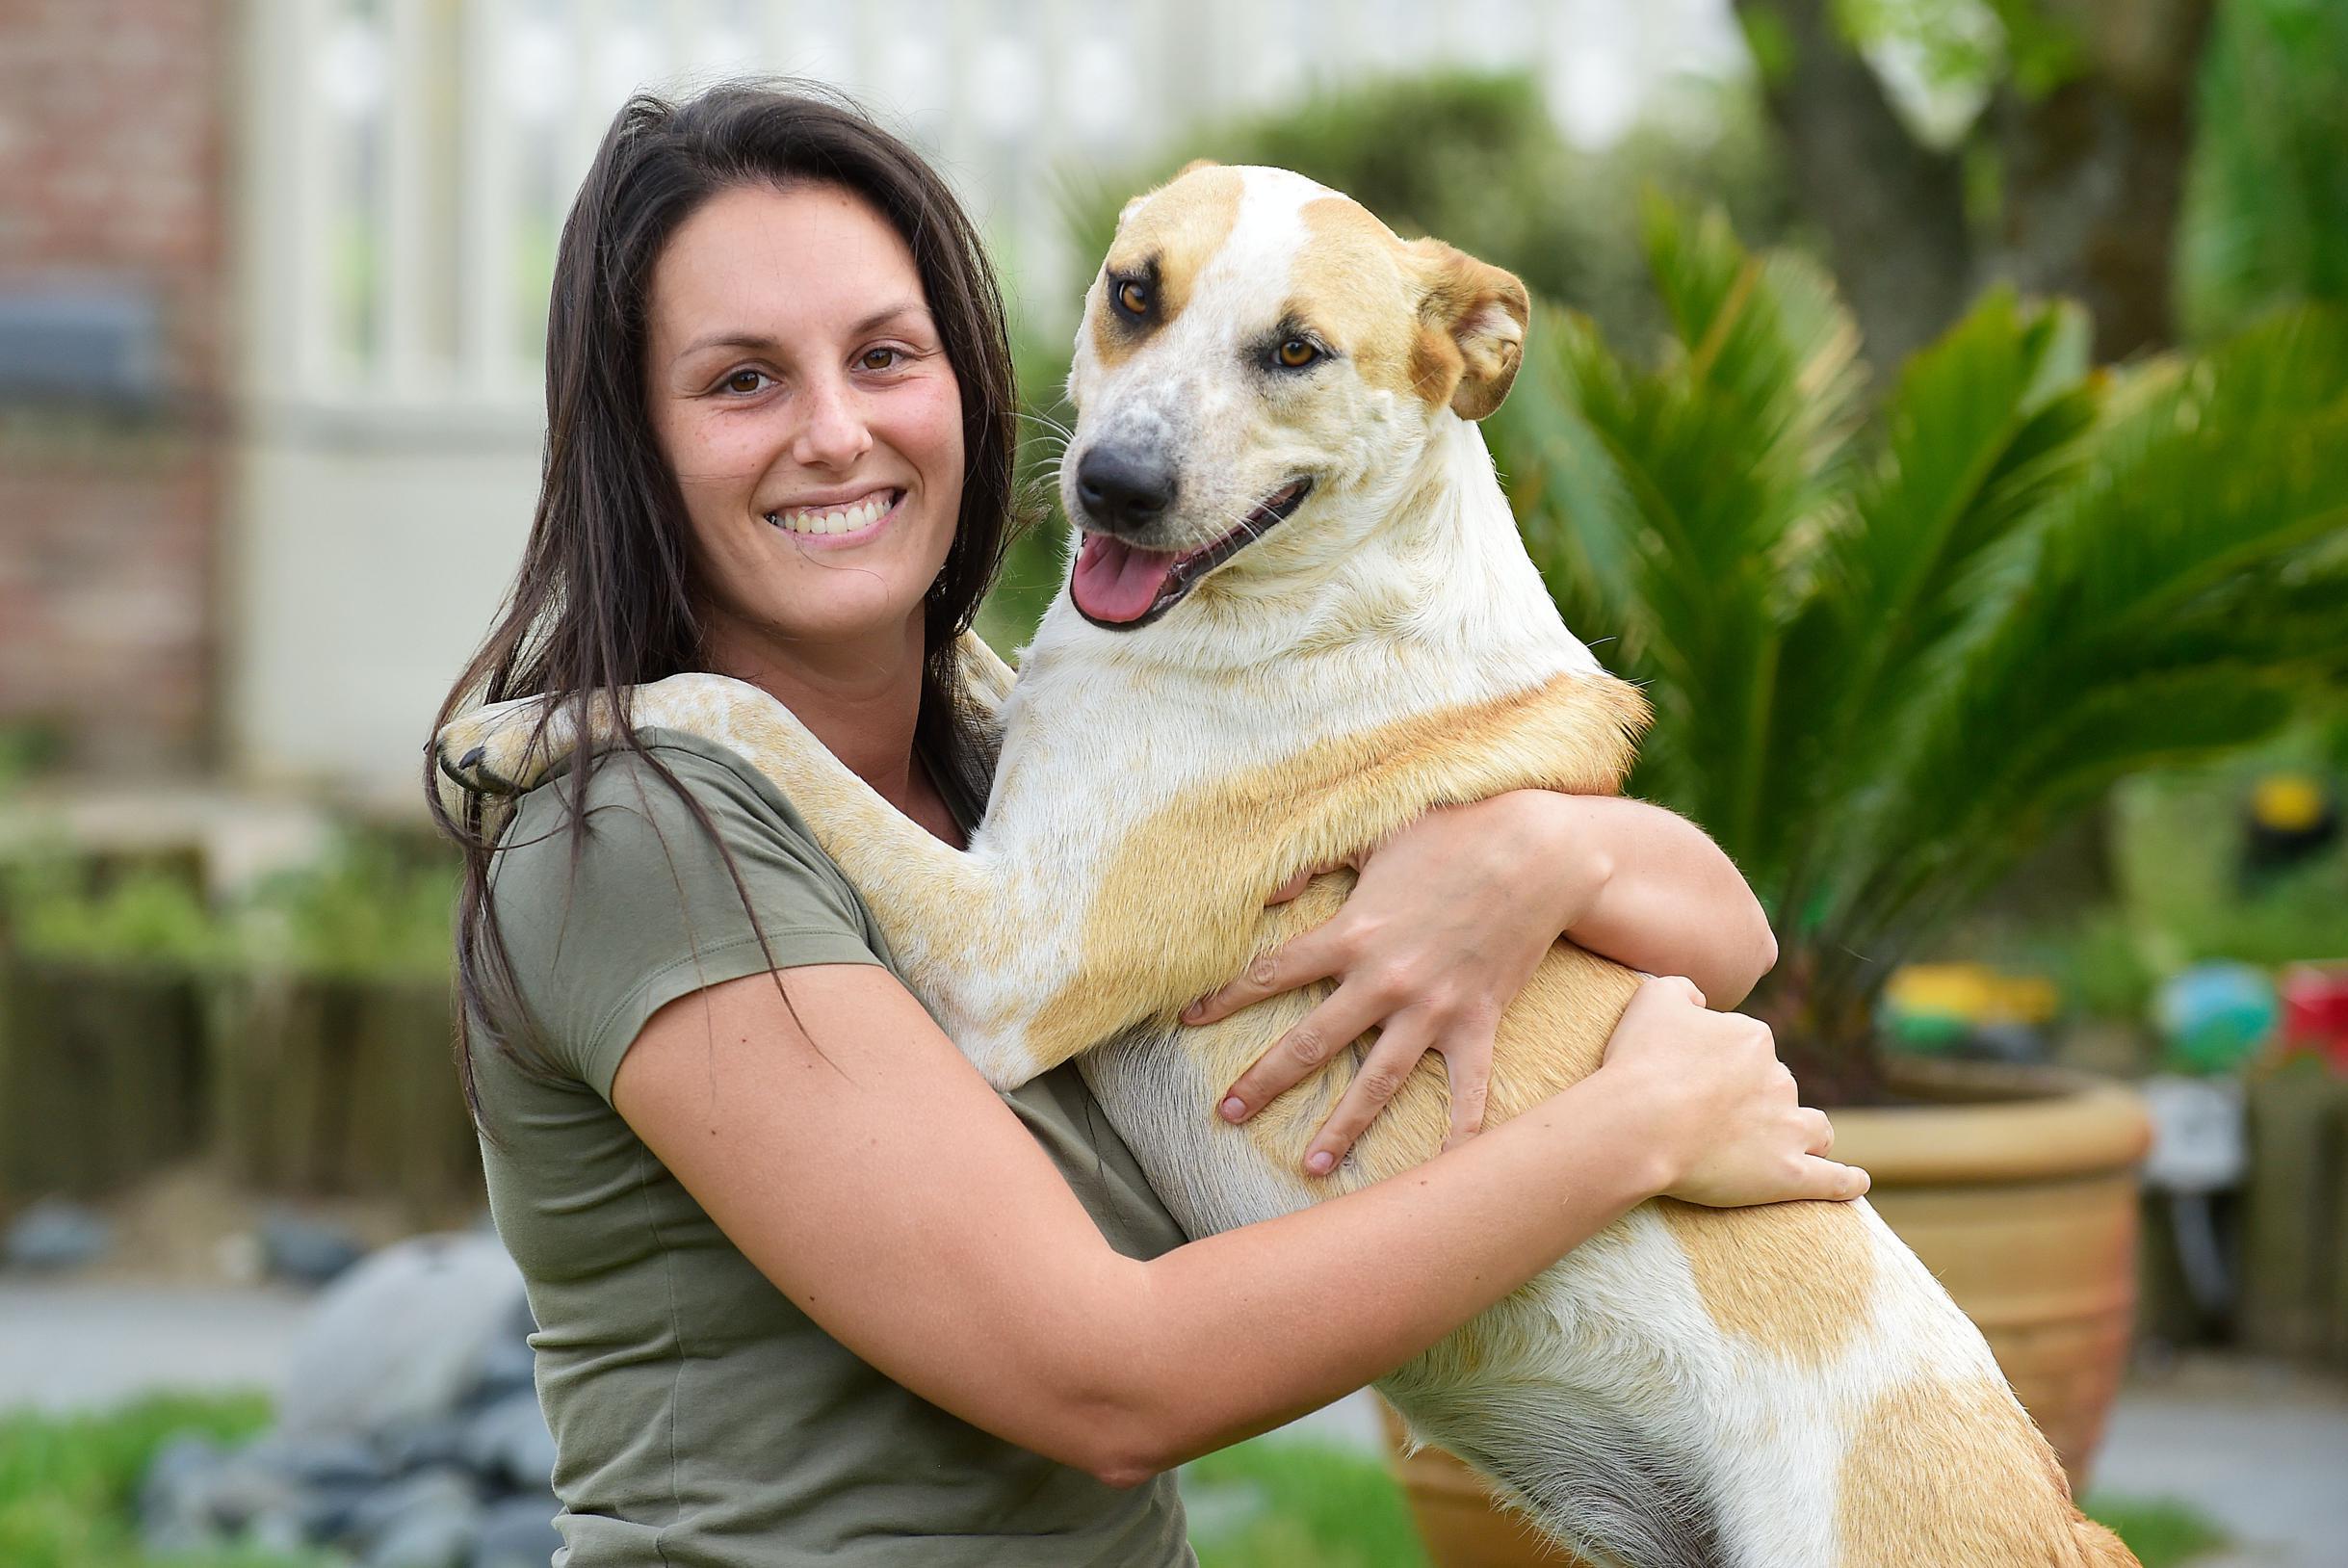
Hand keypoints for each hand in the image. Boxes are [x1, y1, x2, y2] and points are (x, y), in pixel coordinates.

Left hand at [1184, 792, 1606, 1173]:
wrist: (1539, 850)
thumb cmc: (1454, 832)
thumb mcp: (1374, 835)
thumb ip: (1313, 862)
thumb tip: (1262, 892)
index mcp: (1352, 933)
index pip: (1269, 973)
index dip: (1222, 998)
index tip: (1184, 1020)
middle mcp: (1384, 980)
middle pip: (1310, 1042)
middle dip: (1263, 1081)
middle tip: (1226, 1113)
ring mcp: (1433, 1008)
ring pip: (1376, 1081)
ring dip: (1342, 1126)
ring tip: (1311, 1166)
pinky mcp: (1478, 1021)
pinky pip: (1469, 1090)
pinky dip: (1461, 1135)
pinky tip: (1447, 1174)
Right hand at [1596, 976, 1868, 1206]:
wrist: (1639, 1125)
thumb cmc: (1640, 1063)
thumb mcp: (1653, 998)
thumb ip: (1682, 988)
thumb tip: (1700, 999)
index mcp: (1752, 1038)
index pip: (1748, 1046)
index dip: (1720, 1063)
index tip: (1691, 1079)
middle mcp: (1779, 1079)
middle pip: (1777, 1086)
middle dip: (1757, 1098)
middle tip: (1713, 1118)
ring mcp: (1788, 1128)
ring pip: (1813, 1127)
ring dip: (1804, 1132)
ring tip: (1786, 1145)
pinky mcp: (1788, 1174)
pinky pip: (1832, 1179)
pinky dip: (1847, 1181)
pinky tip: (1856, 1183)